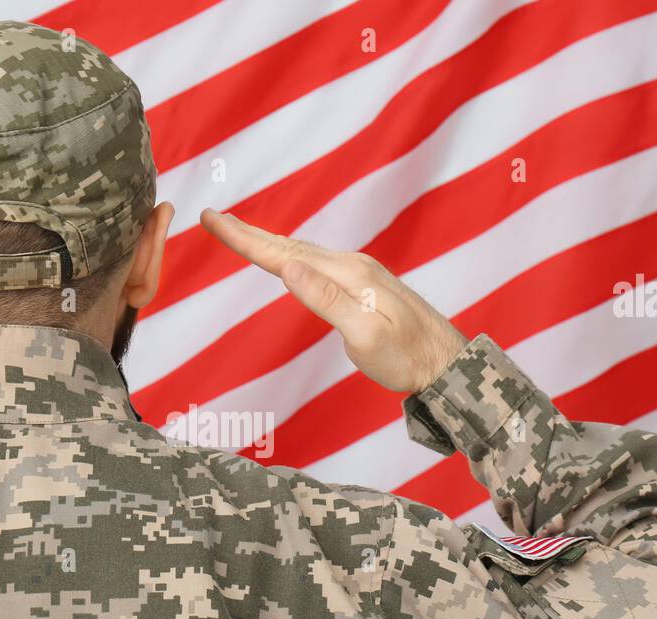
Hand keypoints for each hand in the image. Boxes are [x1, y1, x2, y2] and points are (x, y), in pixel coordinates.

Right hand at [199, 209, 467, 392]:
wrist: (446, 361)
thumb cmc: (406, 359)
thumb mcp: (364, 336)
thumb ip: (326, 300)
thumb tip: (288, 269)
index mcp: (347, 275)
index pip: (283, 255)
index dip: (244, 239)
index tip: (211, 220)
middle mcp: (352, 265)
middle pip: (289, 246)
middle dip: (248, 233)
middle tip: (212, 218)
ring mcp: (359, 272)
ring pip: (302, 252)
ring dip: (268, 241)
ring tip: (239, 232)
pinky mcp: (364, 283)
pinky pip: (317, 262)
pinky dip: (291, 254)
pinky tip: (286, 257)